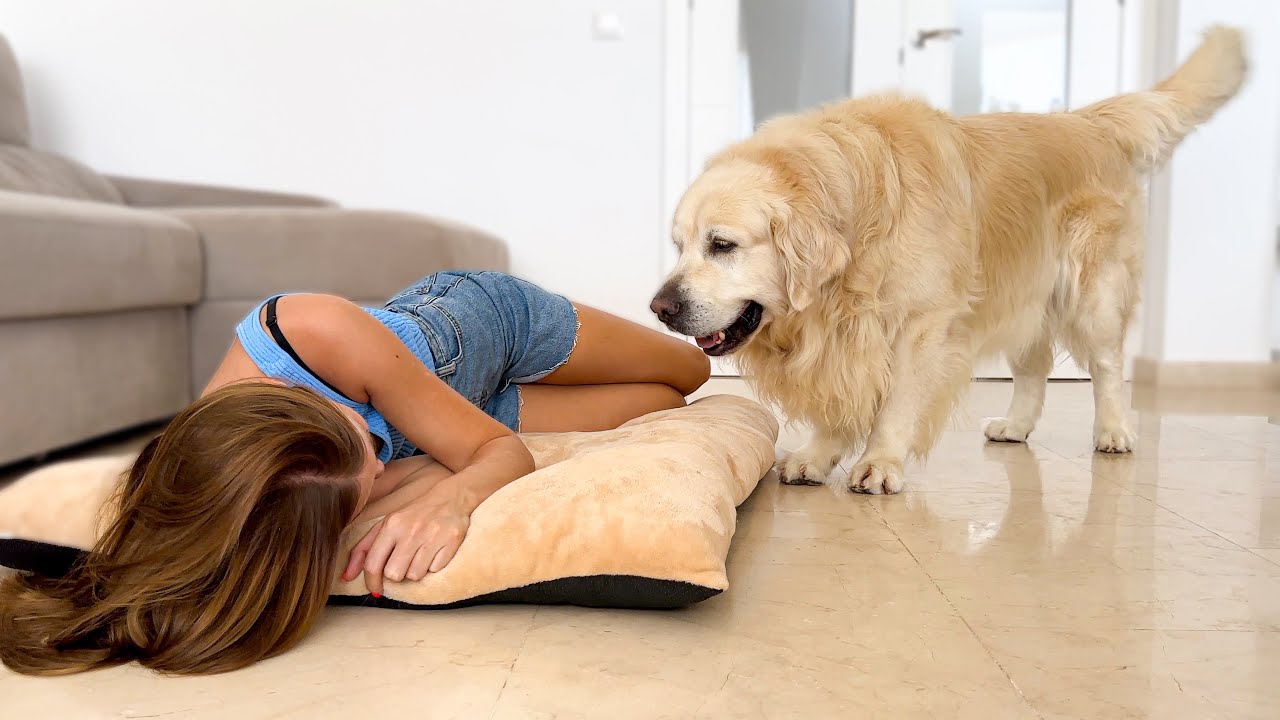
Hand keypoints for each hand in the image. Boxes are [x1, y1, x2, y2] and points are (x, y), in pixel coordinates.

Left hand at [341, 484, 470, 595]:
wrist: (450, 498)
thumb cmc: (413, 515)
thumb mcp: (386, 525)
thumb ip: (364, 550)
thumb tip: (346, 577)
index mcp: (391, 525)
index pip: (374, 564)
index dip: (372, 582)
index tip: (376, 590)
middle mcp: (410, 530)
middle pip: (394, 574)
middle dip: (398, 574)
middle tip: (404, 563)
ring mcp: (432, 535)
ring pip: (415, 575)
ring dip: (416, 571)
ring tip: (420, 555)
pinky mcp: (451, 540)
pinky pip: (436, 569)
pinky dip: (434, 565)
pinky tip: (434, 552)